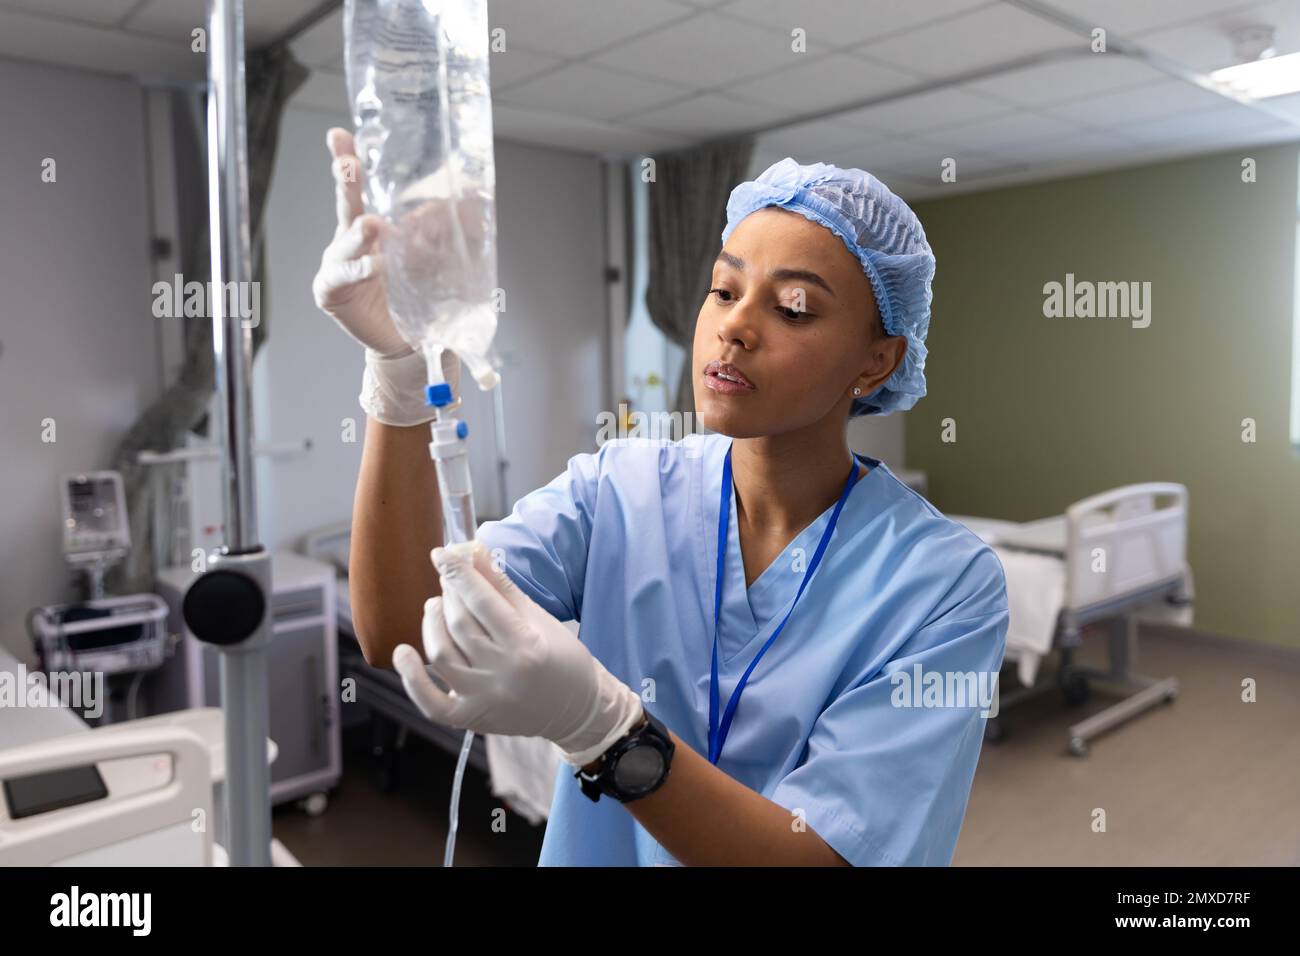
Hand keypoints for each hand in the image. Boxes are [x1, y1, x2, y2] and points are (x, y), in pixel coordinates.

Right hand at [314, 127, 459, 424]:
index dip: (347, 158)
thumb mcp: (432, 257)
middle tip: (349, 164)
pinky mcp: (330, 291)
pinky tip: (374, 266)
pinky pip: (342, 276)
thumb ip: (440, 231)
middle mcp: (348, 240)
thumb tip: (472, 201)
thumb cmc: (415, 294)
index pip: (358, 187)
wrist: (407, 339)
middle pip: (345, 205)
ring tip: (373, 226)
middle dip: (346, 182)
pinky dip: (359, 269)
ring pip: (345, 242)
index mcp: (368, 225)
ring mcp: (335, 264)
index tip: (339, 134)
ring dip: (360, 233)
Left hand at [392, 542, 644, 767]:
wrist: (576, 710)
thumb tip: (472, 550)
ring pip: (441, 655)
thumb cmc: (562, 658)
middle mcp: (503, 674)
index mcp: (526, 645)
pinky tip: (403, 652)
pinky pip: (431, 703)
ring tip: (436, 607)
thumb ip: (502, 586)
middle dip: (449, 594)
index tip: (442, 553)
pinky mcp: (471, 719)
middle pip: (459, 625)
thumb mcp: (538, 617)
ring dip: (431, 624)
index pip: (481, 601)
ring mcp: (484, 699)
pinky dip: (412, 679)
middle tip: (448, 579)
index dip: (458, 573)